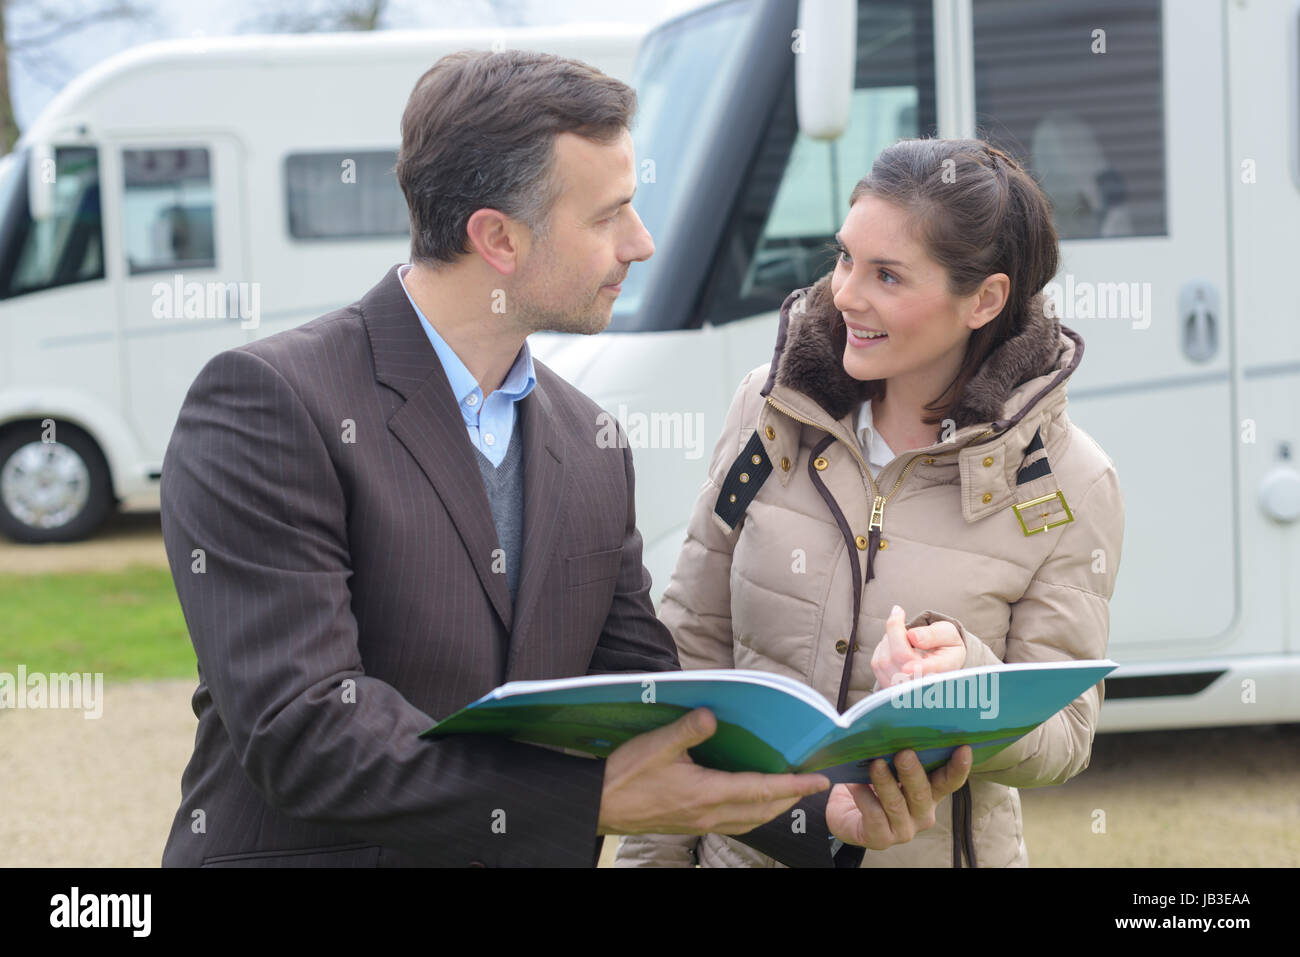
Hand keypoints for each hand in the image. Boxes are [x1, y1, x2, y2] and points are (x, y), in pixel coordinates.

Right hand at [597, 707, 829, 835]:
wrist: (598, 805)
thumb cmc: (624, 775)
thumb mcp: (655, 744)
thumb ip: (687, 730)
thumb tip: (712, 716)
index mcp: (706, 793)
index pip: (761, 790)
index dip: (793, 785)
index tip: (818, 781)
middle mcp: (709, 814)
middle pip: (762, 810)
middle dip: (791, 798)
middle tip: (812, 786)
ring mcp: (699, 823)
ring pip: (750, 821)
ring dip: (774, 808)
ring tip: (788, 794)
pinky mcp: (689, 824)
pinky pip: (733, 824)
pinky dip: (752, 814)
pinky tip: (749, 804)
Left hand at [825, 746, 972, 848]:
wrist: (847, 815)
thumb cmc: (874, 786)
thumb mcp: (890, 769)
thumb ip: (899, 756)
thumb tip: (898, 728)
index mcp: (930, 795)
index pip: (949, 782)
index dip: (958, 768)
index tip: (963, 748)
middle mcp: (922, 814)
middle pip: (922, 793)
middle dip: (913, 772)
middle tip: (904, 753)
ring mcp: (904, 829)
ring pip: (896, 804)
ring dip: (886, 782)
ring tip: (876, 764)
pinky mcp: (881, 838)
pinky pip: (873, 815)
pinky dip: (863, 795)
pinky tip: (854, 783)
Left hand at [871, 604, 965, 688]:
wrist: (939, 662)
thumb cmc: (945, 646)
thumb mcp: (948, 634)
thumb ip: (934, 634)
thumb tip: (913, 636)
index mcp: (945, 669)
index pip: (931, 670)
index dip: (919, 669)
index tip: (907, 666)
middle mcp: (925, 684)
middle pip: (900, 657)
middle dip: (895, 630)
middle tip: (899, 613)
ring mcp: (905, 690)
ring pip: (885, 660)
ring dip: (888, 640)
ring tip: (902, 635)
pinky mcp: (889, 687)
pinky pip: (877, 664)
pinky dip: (882, 649)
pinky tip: (895, 646)